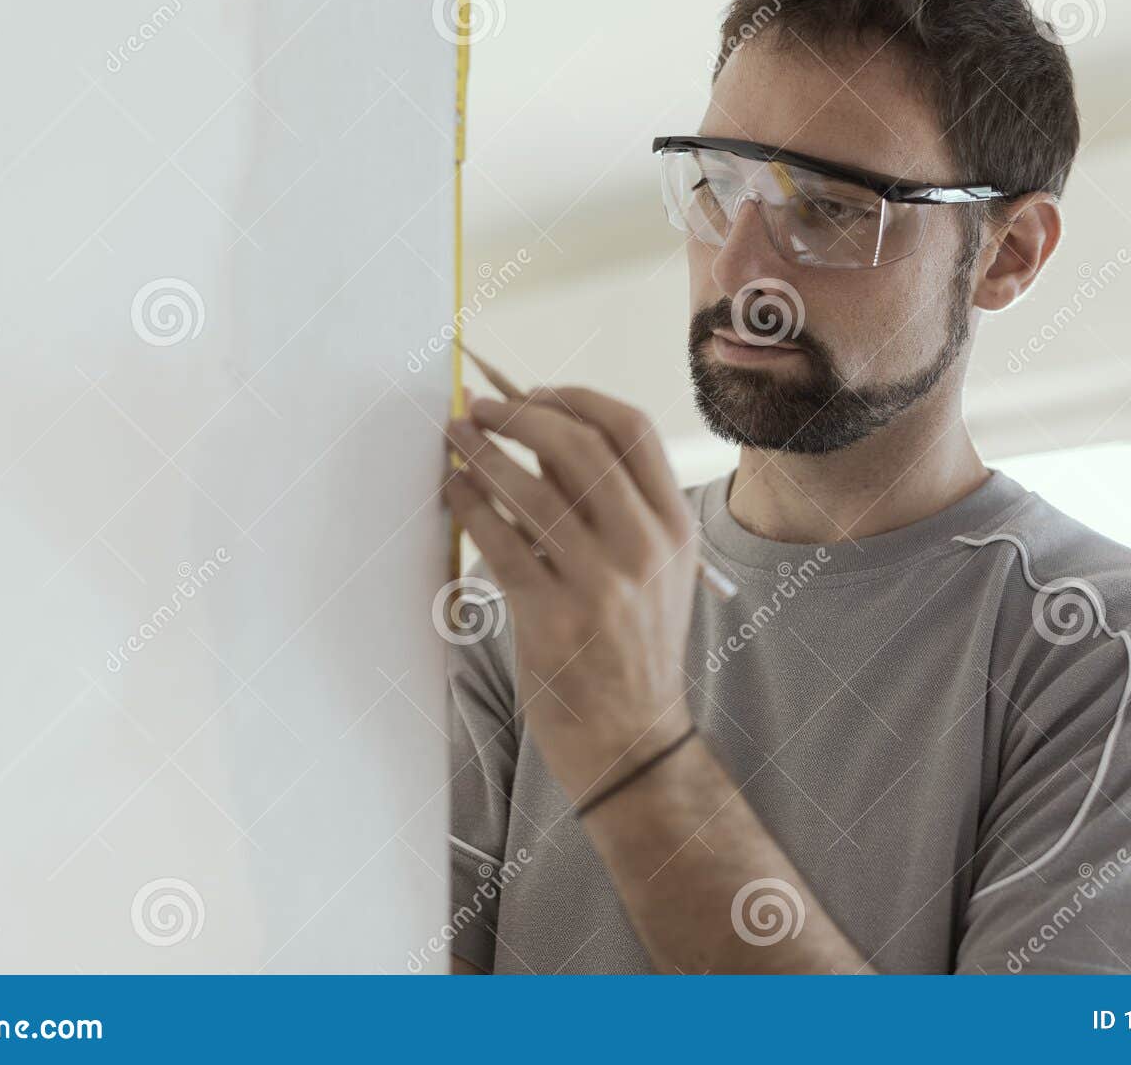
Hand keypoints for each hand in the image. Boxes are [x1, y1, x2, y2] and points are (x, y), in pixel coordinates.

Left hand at [443, 387, 698, 801]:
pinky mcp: (553, 618)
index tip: (532, 391)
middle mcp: (645, 548)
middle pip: (578, 445)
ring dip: (482, 452)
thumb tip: (546, 432)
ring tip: (455, 437)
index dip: (573, 398)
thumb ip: (620, 508)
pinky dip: (470, 505)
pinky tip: (455, 492)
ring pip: (530, 490)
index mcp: (675, 527)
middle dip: (519, 413)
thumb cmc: (633, 648)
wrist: (632, 740)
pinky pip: (499, 542)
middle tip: (478, 407)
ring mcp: (601, 584)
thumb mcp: (658, 570)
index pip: (630, 429)